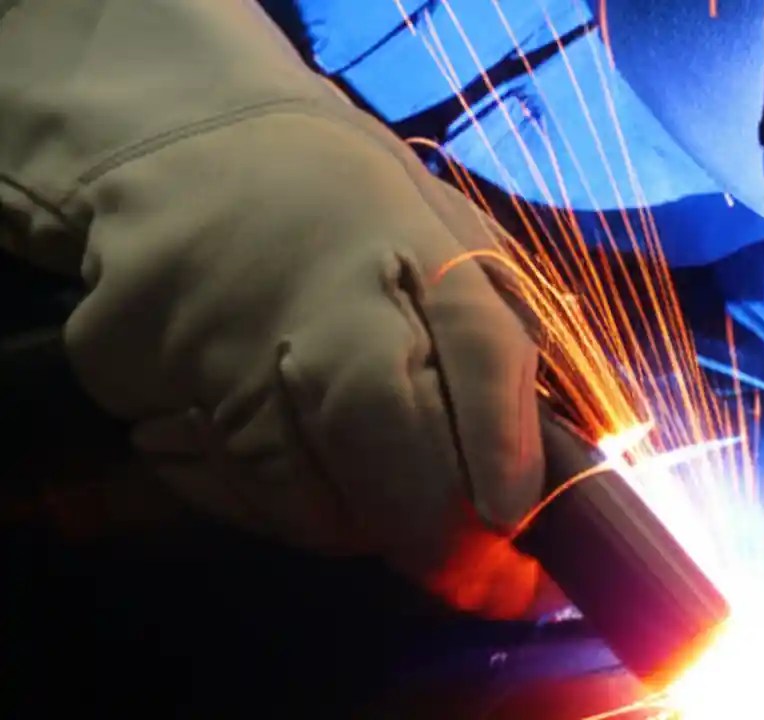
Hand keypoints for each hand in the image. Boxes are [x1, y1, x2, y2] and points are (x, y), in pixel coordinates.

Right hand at [0, 1, 548, 618]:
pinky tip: (278, 460)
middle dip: (429, 526)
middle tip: (465, 569)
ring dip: (347, 521)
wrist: (189, 143)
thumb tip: (578, 440)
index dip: (501, 448)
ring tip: (369, 499)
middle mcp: (316, 283)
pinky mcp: (130, 364)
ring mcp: (215, 324)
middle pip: (379, 426)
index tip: (515, 523)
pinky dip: (261, 500)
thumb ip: (506, 326)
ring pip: (292, 484)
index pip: (479, 345)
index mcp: (416, 239)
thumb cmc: (350, 205)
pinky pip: (212, 478)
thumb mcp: (450, 232)